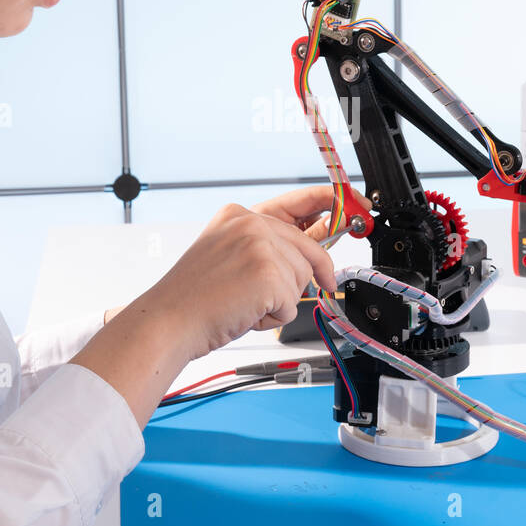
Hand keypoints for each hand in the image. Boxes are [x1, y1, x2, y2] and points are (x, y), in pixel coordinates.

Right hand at [132, 186, 372, 360]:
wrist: (167, 321)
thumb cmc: (194, 298)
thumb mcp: (229, 257)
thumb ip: (267, 248)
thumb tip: (314, 258)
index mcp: (238, 215)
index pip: (297, 203)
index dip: (332, 204)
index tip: (358, 206)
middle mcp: (250, 224)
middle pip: (308, 249)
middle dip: (316, 274)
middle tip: (312, 288)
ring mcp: (260, 246)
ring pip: (302, 279)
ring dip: (280, 302)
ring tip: (244, 303)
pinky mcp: (268, 274)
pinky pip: (293, 304)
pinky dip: (273, 317)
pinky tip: (244, 313)